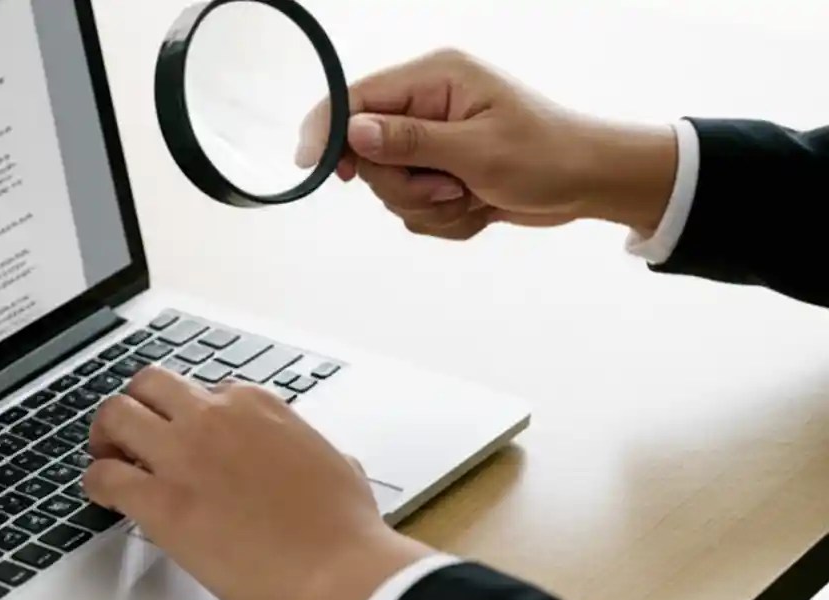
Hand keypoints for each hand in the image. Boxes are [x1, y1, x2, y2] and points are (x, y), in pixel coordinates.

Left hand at [83, 368, 435, 599]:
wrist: (341, 570)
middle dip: (136, 405)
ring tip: (107, 460)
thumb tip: (313, 456)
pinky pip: (103, 477)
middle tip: (130, 436)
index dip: (188, 416)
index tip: (185, 438)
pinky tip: (103, 500)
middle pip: (148, 384)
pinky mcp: (159, 502)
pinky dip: (95, 484)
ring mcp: (182, 455)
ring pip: (115, 415)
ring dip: (105, 436)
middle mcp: (213, 416)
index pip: (201, 390)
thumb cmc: (347, 527)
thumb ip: (308, 448)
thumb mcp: (336, 460)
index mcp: (256, 404)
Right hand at [296, 49, 677, 238]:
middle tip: (451, 188)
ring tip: (472, 196)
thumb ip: (410, 141)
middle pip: (369, 155)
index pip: (355, 100)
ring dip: (428, 205)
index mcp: (434, 79)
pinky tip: (477, 205)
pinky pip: (412, 208)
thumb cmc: (548, 156)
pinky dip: (443, 218)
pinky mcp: (438, 171)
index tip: (312, 167)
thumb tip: (354, 132)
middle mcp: (426, 105)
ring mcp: (431, 140)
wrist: (590, 183)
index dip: (329, 133)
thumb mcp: (477, 150)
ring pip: (390, 188)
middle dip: (405, 185)